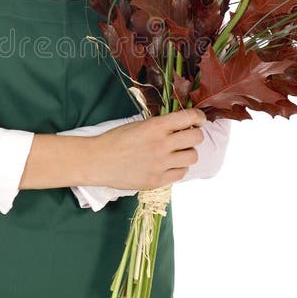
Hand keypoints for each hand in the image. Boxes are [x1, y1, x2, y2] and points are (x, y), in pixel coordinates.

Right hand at [89, 108, 205, 191]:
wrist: (97, 161)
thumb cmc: (115, 140)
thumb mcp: (139, 124)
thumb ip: (161, 125)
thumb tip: (182, 124)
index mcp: (156, 126)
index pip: (190, 117)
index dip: (199, 117)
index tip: (199, 119)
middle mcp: (162, 144)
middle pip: (196, 137)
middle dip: (195, 135)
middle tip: (188, 136)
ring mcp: (161, 164)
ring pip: (192, 157)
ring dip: (188, 153)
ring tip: (177, 153)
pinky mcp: (158, 181)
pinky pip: (181, 173)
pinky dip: (178, 168)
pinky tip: (169, 165)